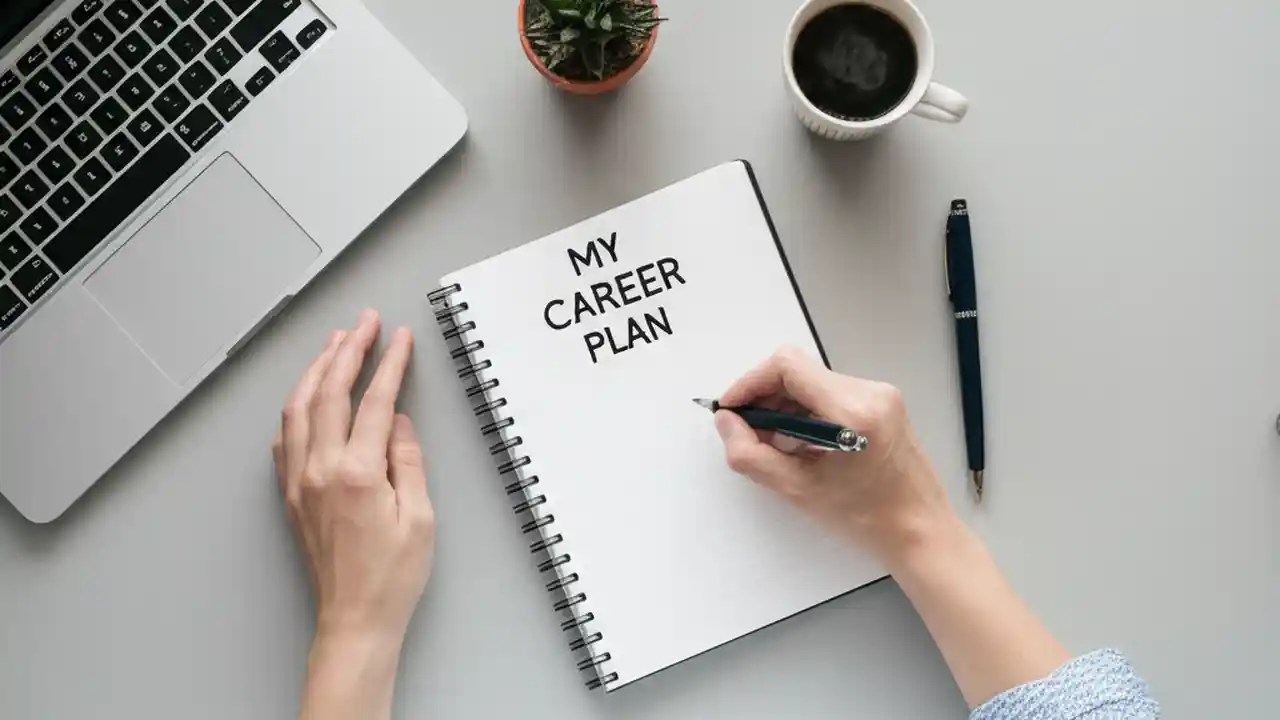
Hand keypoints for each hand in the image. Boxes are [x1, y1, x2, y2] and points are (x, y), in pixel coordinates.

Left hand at [272, 311, 433, 719]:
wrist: (355, 621)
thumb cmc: (392, 578)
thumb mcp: (420, 517)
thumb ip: (407, 461)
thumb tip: (396, 421)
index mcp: (357, 474)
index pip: (373, 402)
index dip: (388, 364)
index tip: (400, 337)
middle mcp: (320, 471)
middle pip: (329, 393)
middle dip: (348, 350)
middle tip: (365, 322)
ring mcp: (299, 482)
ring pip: (299, 409)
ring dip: (316, 371)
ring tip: (334, 344)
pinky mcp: (291, 496)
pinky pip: (285, 438)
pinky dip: (296, 407)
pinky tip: (306, 398)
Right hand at [714, 346, 957, 568]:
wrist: (922, 531)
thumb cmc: (865, 519)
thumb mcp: (799, 491)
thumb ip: (752, 455)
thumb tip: (726, 421)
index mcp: (852, 409)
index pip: (787, 365)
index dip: (750, 382)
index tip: (732, 411)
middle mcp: (870, 391)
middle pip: (799, 372)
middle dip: (765, 398)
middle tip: (747, 434)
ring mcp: (881, 394)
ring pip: (813, 382)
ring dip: (784, 406)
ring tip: (773, 444)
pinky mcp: (884, 403)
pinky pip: (831, 394)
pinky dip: (807, 412)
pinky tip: (800, 444)